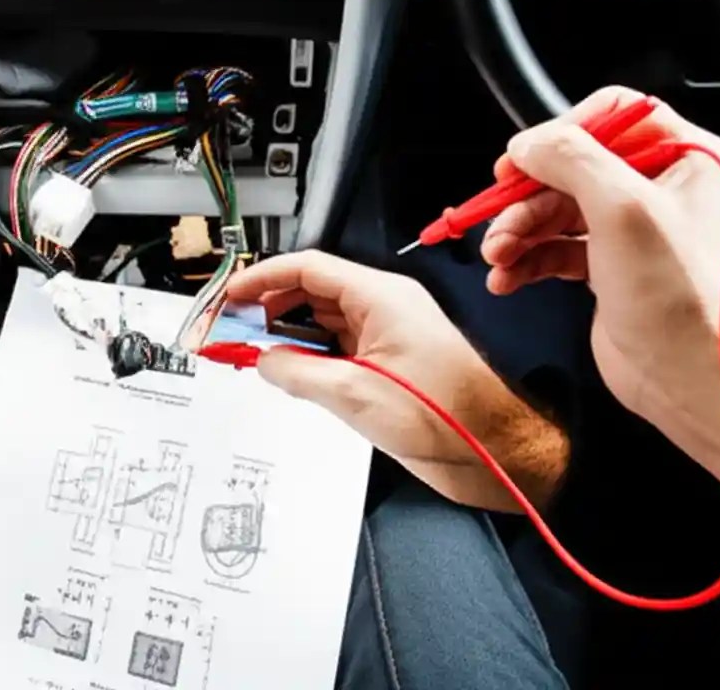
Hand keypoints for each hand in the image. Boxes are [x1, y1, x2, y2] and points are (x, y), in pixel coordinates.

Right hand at [226, 251, 568, 510]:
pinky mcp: (385, 363)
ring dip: (281, 333)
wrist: (492, 452)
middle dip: (264, 307)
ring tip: (247, 350)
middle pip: (308, 291)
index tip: (228, 296)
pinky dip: (303, 355)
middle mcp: (383, 308)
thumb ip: (297, 372)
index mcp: (382, 296)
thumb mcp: (355, 394)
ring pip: (318, 320)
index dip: (260, 279)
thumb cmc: (450, 416)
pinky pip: (333, 348)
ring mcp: (384, 335)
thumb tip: (263, 361)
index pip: (307, 268)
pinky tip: (282, 370)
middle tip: (228, 328)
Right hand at [481, 86, 719, 496]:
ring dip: (517, 233)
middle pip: (570, 168)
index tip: (523, 160)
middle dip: (526, 197)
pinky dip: (524, 262)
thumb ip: (572, 161)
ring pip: (554, 211)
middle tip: (496, 217)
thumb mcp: (623, 211)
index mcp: (685, 159)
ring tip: (498, 257)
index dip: (562, 134)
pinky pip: (552, 250)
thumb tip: (527, 144)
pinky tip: (506, 278)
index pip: (613, 116)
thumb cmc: (682, 300)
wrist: (689, 378)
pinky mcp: (606, 268)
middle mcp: (660, 189)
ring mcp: (631, 231)